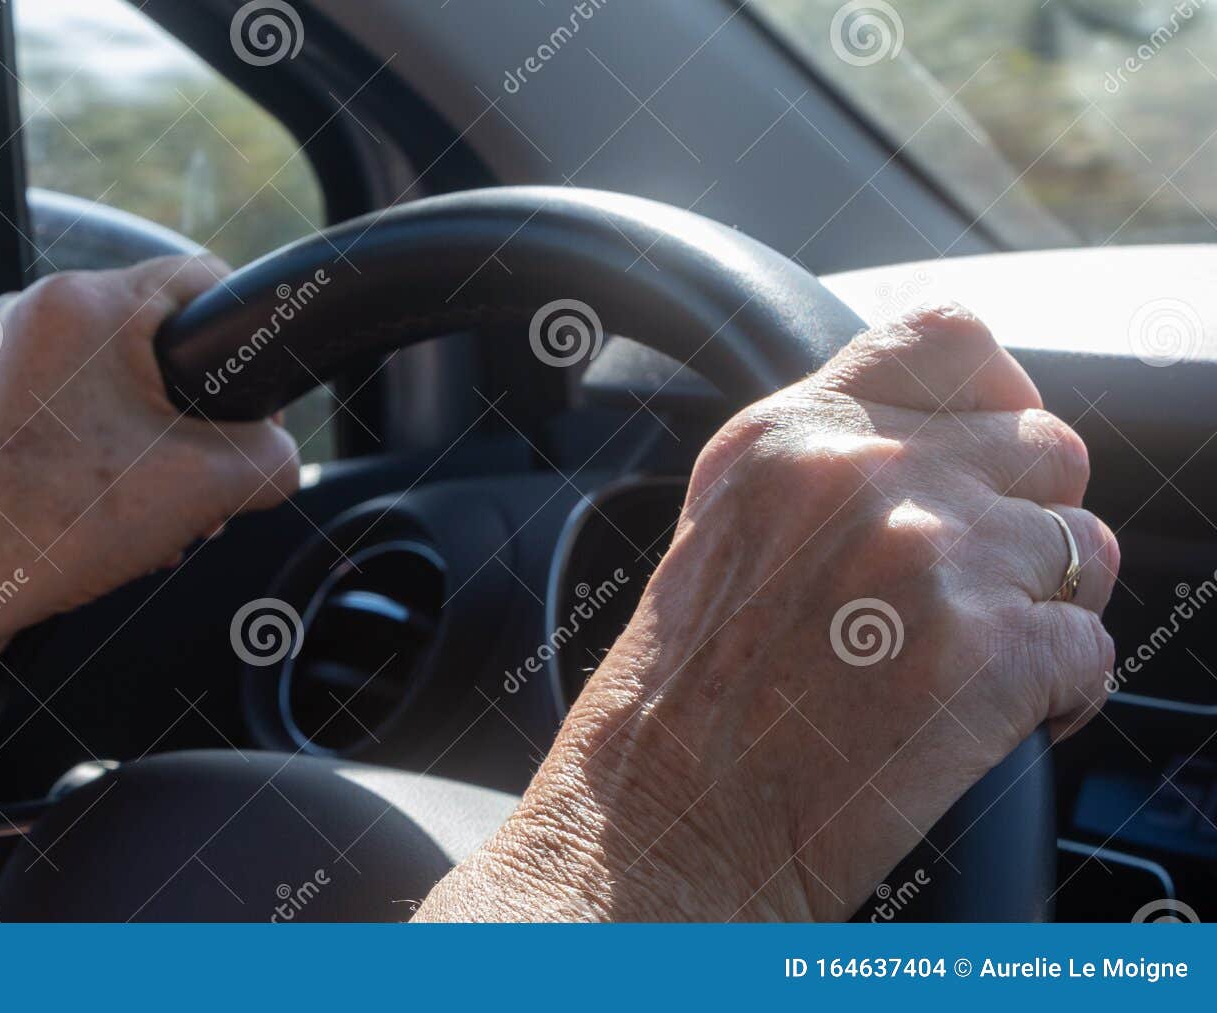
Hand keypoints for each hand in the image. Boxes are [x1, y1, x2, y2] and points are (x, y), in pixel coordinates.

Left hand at [0, 255, 296, 785]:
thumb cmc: (54, 525)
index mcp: (84, 304)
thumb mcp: (209, 488)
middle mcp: (26, 316)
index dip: (244, 336)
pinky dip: (84, 462)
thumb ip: (272, 457)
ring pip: (98, 387)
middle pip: (148, 345)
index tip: (252, 400)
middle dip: (186, 418)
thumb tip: (274, 455)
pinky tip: (91, 524)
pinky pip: (50, 419)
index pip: (200, 278)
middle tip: (198, 484)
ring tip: (144, 518)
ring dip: (138, 447)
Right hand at [418, 306, 1117, 920]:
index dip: (996, 399)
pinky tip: (994, 720)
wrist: (661, 828)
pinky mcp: (986, 654)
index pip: (956, 338)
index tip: (986, 459)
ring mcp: (932, 556)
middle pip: (1046, 445)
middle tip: (971, 590)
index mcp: (792, 435)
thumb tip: (949, 445)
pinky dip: (1062, 693)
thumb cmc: (680, 700)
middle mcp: (866, 474)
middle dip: (1026, 520)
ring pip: (1085, 548)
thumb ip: (831, 462)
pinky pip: (1093, 647)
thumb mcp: (729, 527)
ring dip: (1047, 607)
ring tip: (973, 661)